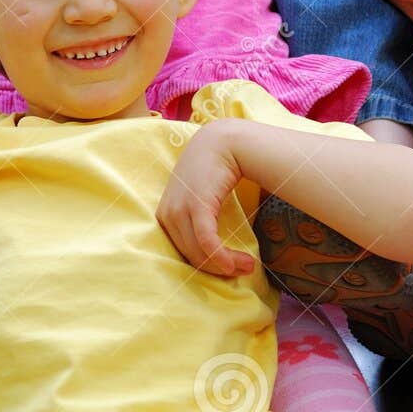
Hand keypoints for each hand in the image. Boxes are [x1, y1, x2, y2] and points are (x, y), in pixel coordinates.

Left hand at [156, 121, 256, 277]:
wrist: (222, 142)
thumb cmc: (212, 170)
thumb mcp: (198, 197)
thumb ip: (198, 218)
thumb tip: (211, 246)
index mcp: (165, 214)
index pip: (182, 251)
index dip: (206, 265)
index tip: (230, 269)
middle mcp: (167, 214)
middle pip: (190, 256)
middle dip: (218, 269)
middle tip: (244, 270)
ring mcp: (179, 209)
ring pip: (199, 252)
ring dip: (226, 265)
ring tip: (248, 266)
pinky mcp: (196, 206)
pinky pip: (206, 241)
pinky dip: (221, 256)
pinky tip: (237, 263)